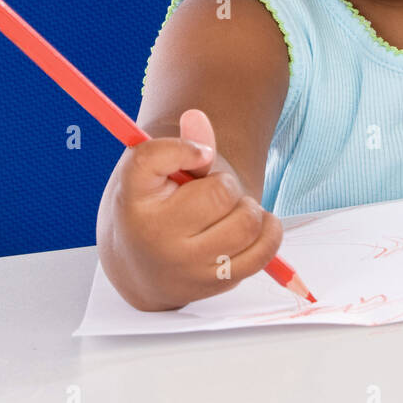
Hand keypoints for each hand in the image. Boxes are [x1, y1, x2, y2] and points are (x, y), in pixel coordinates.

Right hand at [97, 108, 282, 309]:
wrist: (140, 265)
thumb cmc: (155, 206)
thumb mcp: (156, 171)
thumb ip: (182, 142)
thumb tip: (196, 117)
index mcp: (133, 200)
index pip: (156, 157)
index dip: (187, 148)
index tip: (199, 155)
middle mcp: (155, 237)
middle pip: (222, 193)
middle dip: (226, 185)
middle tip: (214, 193)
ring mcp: (186, 266)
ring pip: (247, 223)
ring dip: (248, 209)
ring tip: (230, 211)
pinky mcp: (213, 285)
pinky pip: (263, 252)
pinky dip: (268, 231)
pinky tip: (252, 225)